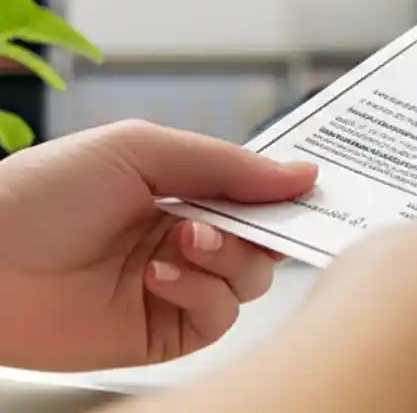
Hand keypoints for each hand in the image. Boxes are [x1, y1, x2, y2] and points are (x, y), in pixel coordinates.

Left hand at [0, 120, 316, 370]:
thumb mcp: (142, 149)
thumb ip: (228, 164)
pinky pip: (218, 317)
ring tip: (183, 243)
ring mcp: (176, 285)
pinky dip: (201, 294)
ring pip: (251, 280)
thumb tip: (302, 176)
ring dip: (228, 259)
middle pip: (266, 240)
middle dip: (258, 229)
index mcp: (183, 189)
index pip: (257, 193)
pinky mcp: (162, 331)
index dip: (285, 194)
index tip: (309, 191)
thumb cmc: (41, 193)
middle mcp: (185, 237)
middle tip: (230, 218)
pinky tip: (160, 276)